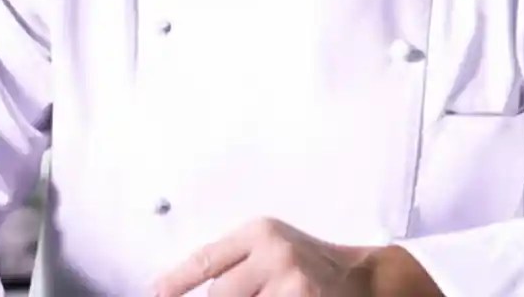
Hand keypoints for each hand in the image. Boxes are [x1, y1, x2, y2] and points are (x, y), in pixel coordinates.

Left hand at [152, 217, 442, 296]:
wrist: (367, 279)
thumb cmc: (312, 265)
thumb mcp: (272, 249)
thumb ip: (235, 264)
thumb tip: (185, 289)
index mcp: (260, 233)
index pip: (206, 260)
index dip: (175, 281)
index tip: (155, 292)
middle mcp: (276, 253)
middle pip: (220, 294)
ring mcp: (294, 283)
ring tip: (262, 294)